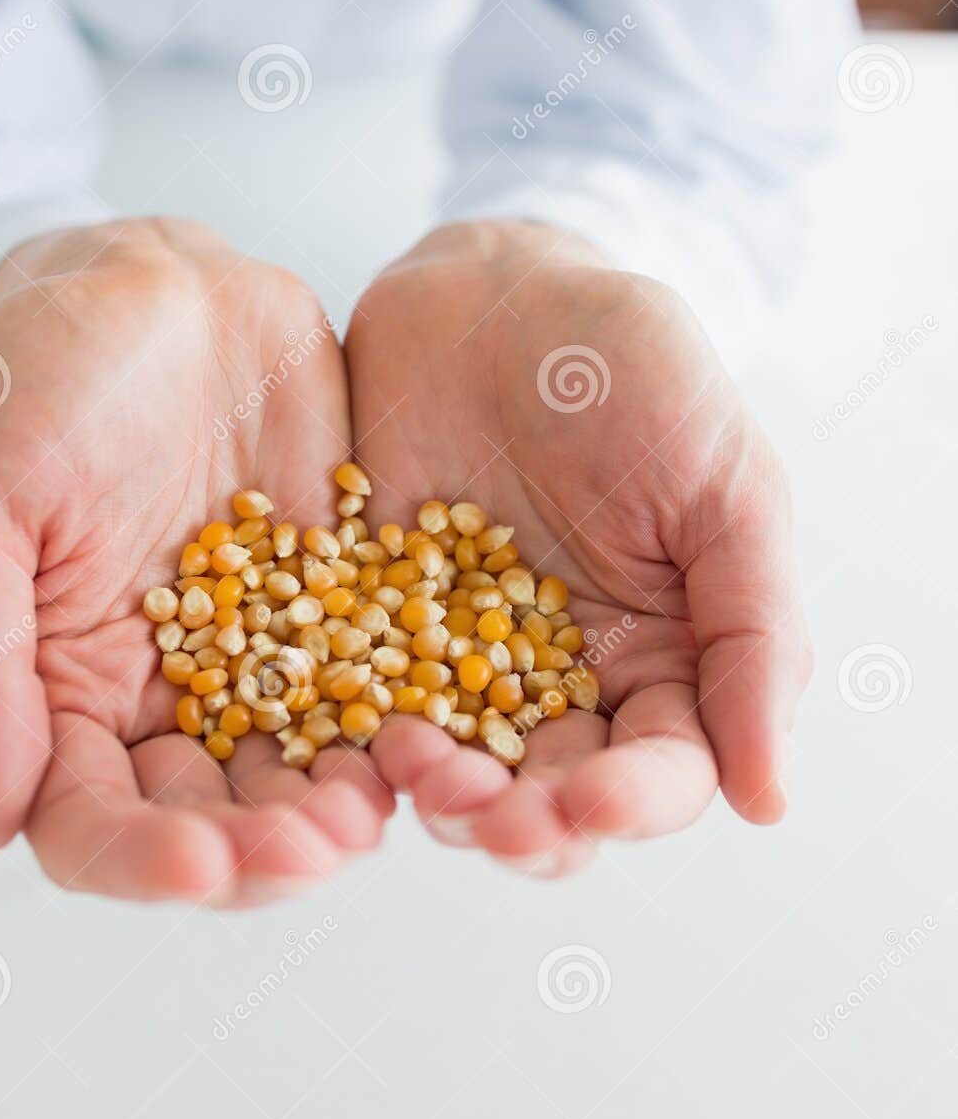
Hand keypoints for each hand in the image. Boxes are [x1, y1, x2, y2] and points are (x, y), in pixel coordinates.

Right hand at [0, 218, 391, 905]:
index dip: (138, 860)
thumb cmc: (39, 381)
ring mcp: (258, 655)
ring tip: (369, 812)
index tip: (198, 866)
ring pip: (295, 774)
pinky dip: (394, 728)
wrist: (162, 288)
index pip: (88, 821)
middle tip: (313, 849)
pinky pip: (373, 690)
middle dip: (255, 852)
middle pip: (205, 820)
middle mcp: (161, 694)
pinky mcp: (338, 610)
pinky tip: (427, 739)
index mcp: (63, 688)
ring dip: (329, 810)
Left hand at [346, 221, 811, 875]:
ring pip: (454, 774)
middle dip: (525, 824)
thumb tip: (768, 800)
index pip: (662, 772)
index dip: (632, 804)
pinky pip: (358, 705)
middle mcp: (562, 682)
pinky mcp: (367, 629)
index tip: (591, 801)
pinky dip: (354, 736)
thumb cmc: (632, 374)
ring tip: (415, 764)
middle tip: (492, 816)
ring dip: (441, 794)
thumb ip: (754, 632)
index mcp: (663, 660)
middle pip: (551, 800)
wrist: (493, 294)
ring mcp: (458, 661)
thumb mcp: (727, 485)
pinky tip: (350, 731)